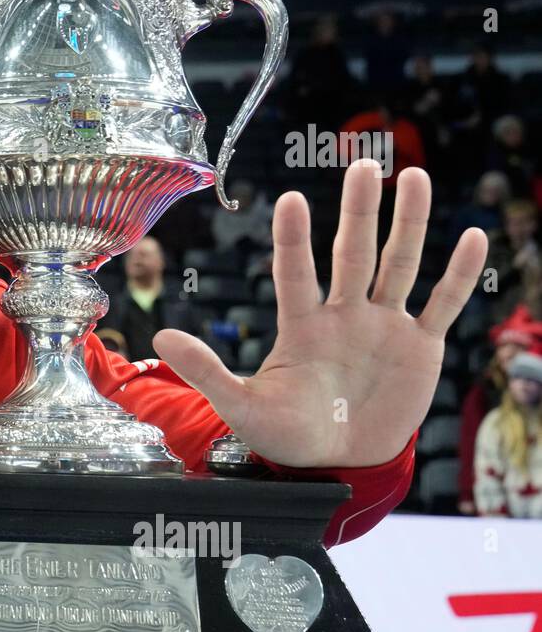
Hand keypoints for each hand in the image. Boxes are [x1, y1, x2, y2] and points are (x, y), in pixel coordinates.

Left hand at [154, 160, 488, 468]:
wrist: (337, 465)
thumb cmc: (286, 435)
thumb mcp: (241, 406)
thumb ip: (207, 371)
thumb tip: (159, 340)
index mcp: (301, 326)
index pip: (296, 273)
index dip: (294, 239)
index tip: (292, 198)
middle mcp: (343, 315)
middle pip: (353, 255)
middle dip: (359, 213)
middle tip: (363, 167)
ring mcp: (383, 326)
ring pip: (398, 265)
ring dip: (408, 225)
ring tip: (413, 177)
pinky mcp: (420, 347)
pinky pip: (442, 303)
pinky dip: (459, 274)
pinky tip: (472, 237)